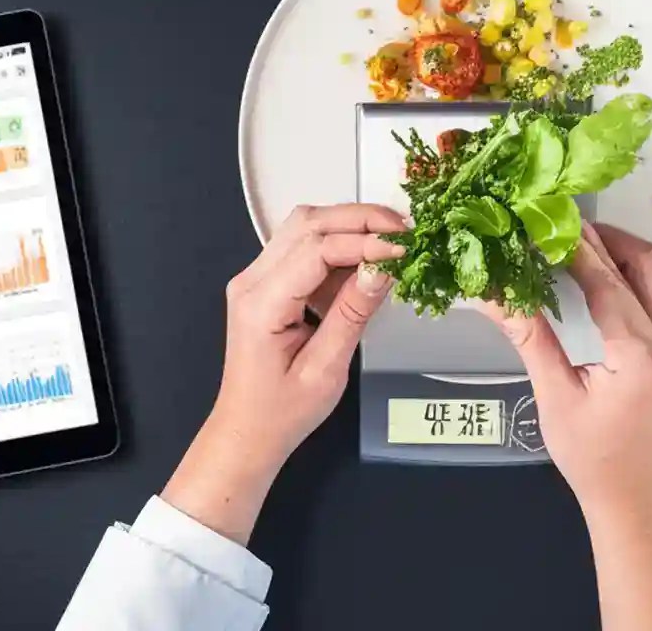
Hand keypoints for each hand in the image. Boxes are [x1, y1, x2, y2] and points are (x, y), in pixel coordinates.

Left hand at [162, 204, 404, 543]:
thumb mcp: (326, 368)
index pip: (316, 250)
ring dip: (349, 228)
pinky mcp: (268, 285)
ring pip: (304, 229)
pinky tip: (366, 263)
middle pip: (308, 224)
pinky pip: (304, 250)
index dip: (363, 242)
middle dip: (359, 219)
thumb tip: (382, 269)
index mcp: (261, 304)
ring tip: (391, 241)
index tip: (401, 248)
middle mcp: (251, 282)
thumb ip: (353, 314)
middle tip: (403, 230)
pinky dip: (338, 248)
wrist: (248, 430)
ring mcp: (256, 280)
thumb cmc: (280, 411)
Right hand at [482, 223, 651, 514]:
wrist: (631, 491)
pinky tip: (598, 272)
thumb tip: (491, 293)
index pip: (606, 283)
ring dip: (620, 251)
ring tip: (577, 241)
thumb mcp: (554, 395)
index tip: (545, 222)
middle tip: (563, 224)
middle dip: (605, 238)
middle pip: (645, 264)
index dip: (574, 248)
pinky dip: (630, 273)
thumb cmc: (589, 454)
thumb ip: (529, 337)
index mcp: (639, 355)